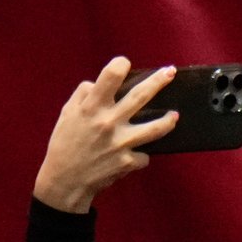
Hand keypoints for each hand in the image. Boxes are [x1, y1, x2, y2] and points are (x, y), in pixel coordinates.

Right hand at [33, 58, 178, 213]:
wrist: (66, 179)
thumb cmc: (66, 143)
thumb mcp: (67, 114)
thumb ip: (84, 96)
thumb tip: (98, 83)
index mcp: (91, 108)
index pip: (109, 77)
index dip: (119, 66)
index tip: (126, 63)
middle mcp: (109, 122)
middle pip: (140, 96)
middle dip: (158, 82)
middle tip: (171, 72)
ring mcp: (121, 142)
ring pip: (155, 128)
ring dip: (168, 121)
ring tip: (175, 115)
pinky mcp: (129, 161)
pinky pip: (143, 155)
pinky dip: (139, 154)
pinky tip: (133, 155)